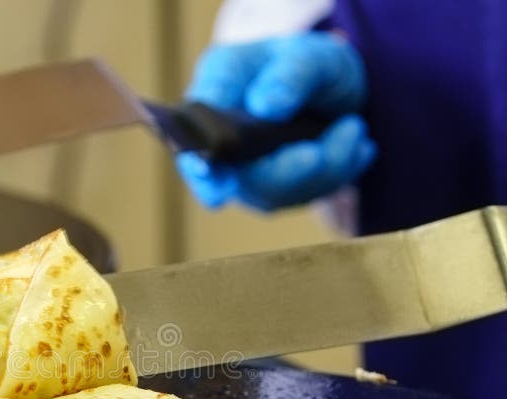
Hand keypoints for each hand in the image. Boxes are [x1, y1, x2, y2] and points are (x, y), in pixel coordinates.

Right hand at [176, 32, 376, 211]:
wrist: (329, 90)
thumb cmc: (304, 66)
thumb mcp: (307, 55)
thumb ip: (289, 75)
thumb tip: (268, 106)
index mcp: (213, 95)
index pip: (192, 139)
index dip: (198, 164)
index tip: (209, 173)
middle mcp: (219, 143)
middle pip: (240, 177)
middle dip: (287, 170)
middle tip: (322, 150)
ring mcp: (244, 174)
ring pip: (277, 192)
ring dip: (327, 164)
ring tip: (353, 127)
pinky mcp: (273, 193)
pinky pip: (303, 196)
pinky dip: (338, 172)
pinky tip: (354, 146)